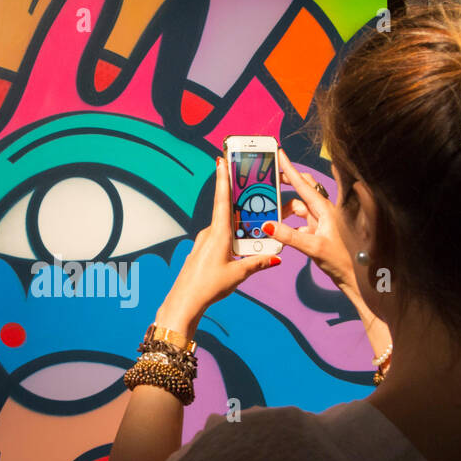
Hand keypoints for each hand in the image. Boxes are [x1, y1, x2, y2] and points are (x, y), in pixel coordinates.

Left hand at [155, 156, 280, 336]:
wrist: (185, 301)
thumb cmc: (209, 286)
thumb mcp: (238, 274)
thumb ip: (257, 263)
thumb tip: (276, 258)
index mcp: (218, 233)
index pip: (222, 199)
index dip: (222, 178)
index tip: (221, 159)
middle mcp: (209, 233)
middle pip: (228, 214)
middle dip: (241, 205)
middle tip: (253, 194)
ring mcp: (203, 242)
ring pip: (225, 229)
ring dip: (238, 228)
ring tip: (254, 232)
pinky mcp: (201, 251)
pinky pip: (219, 240)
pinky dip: (230, 240)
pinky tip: (239, 250)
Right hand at [267, 149, 357, 291]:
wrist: (354, 278)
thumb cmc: (342, 260)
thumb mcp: (313, 247)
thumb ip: (289, 236)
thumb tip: (268, 225)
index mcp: (325, 209)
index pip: (303, 184)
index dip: (290, 169)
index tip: (279, 154)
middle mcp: (324, 211)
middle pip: (302, 190)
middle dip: (287, 184)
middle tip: (269, 181)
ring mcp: (321, 222)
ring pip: (299, 208)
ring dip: (284, 211)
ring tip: (270, 217)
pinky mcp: (318, 232)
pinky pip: (299, 223)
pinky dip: (288, 225)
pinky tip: (279, 232)